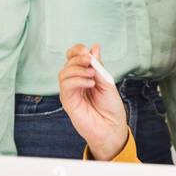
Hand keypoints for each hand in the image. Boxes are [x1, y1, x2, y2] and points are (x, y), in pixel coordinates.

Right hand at [59, 43, 128, 159]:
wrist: (112, 127)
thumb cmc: (110, 107)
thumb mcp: (107, 82)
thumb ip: (98, 66)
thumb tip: (94, 47)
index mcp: (84, 75)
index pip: (74, 57)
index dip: (77, 50)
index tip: (87, 50)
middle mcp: (75, 82)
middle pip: (67, 63)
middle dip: (77, 58)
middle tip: (89, 60)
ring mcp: (70, 92)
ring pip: (63, 73)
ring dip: (77, 69)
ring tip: (92, 74)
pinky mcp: (68, 102)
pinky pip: (66, 86)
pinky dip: (77, 80)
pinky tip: (90, 83)